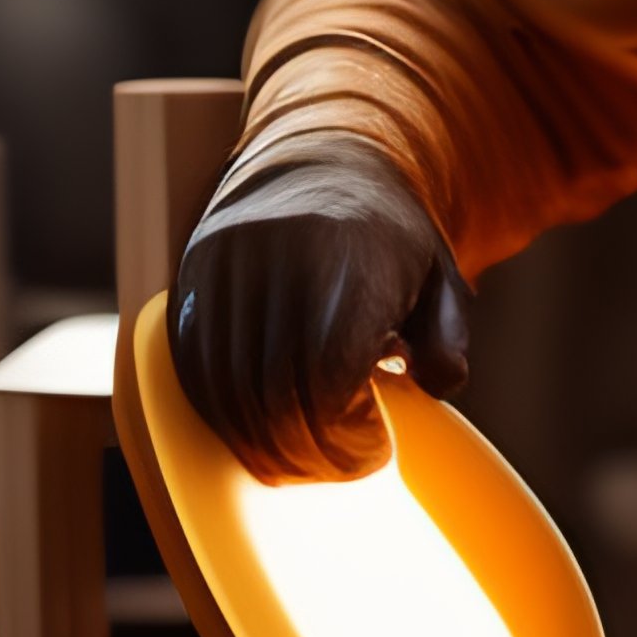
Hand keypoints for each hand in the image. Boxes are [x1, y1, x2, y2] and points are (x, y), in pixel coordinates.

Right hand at [167, 137, 468, 480]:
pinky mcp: (190, 285)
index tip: (372, 450)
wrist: (318, 164)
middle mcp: (277, 258)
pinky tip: (258, 438)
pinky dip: (223, 417)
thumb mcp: (438, 278)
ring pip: (228, 388)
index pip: (329, 369)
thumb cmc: (389, 239)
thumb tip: (437, 386)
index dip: (345, 430)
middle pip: (274, 389)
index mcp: (347, 255)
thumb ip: (445, 338)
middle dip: (307, 452)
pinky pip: (196, 371)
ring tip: (300, 466)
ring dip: (261, 445)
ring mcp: (225, 269)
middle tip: (339, 471)